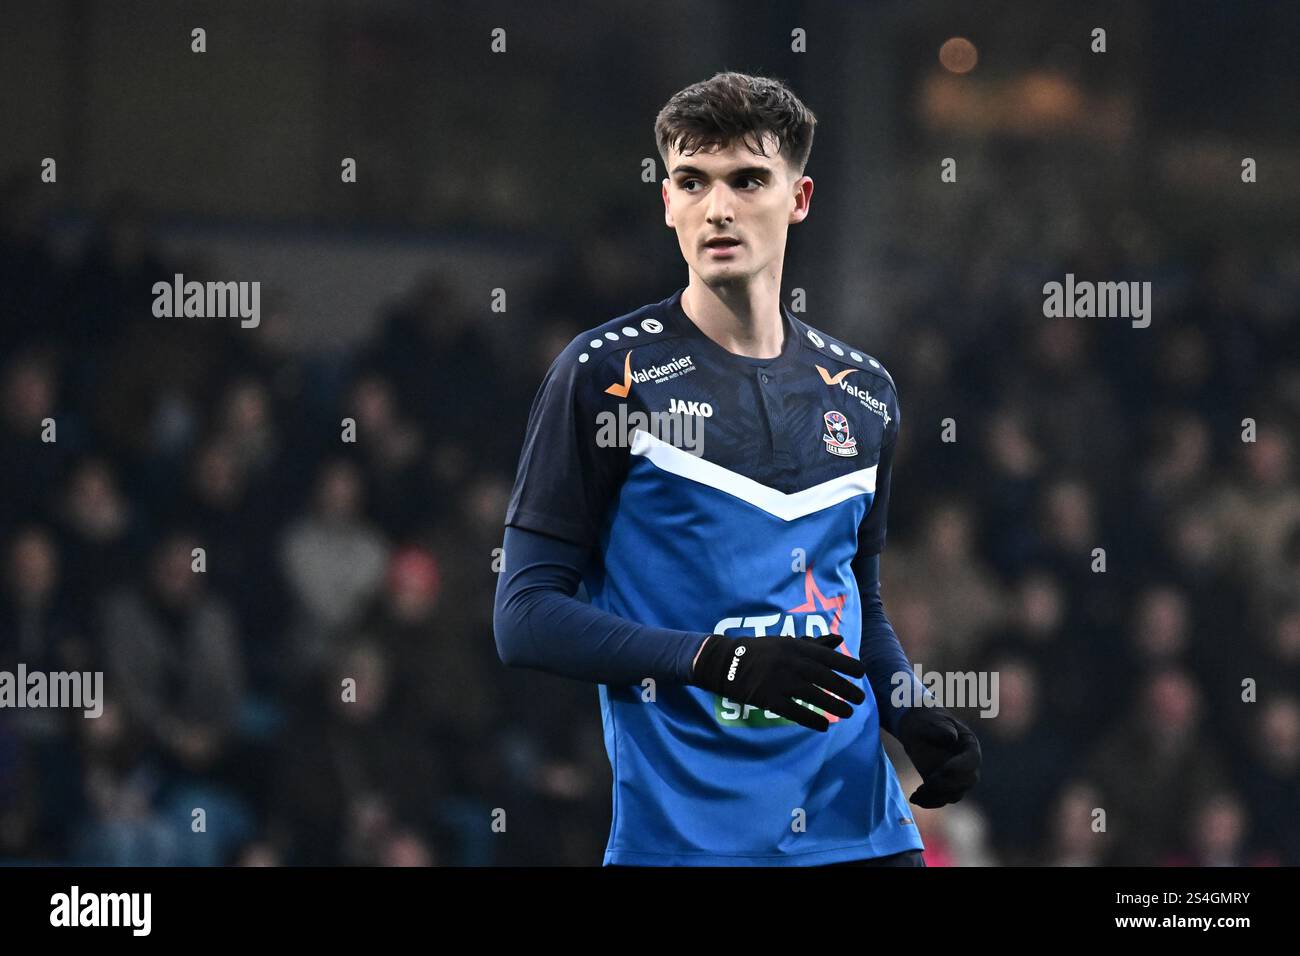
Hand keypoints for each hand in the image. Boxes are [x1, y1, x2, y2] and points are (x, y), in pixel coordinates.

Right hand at [691, 633, 865, 731]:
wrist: (727, 663)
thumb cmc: (760, 652)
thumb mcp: (786, 643)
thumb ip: (813, 644)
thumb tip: (839, 640)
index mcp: (795, 647)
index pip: (827, 656)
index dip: (846, 665)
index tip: (862, 674)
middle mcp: (790, 663)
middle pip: (824, 678)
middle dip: (845, 689)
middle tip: (860, 699)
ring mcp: (779, 681)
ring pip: (813, 695)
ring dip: (833, 705)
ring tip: (848, 713)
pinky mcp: (768, 698)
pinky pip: (794, 711)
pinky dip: (811, 719)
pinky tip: (823, 726)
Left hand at [895, 706, 980, 807]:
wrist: (917, 728)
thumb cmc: (926, 720)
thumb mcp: (932, 719)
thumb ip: (941, 727)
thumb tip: (951, 737)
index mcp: (969, 745)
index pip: (972, 761)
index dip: (959, 768)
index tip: (942, 770)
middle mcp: (967, 765)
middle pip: (967, 782)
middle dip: (948, 785)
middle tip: (928, 783)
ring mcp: (956, 777)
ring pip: (954, 794)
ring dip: (937, 796)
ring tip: (918, 793)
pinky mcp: (943, 786)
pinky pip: (941, 799)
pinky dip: (929, 802)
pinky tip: (915, 798)